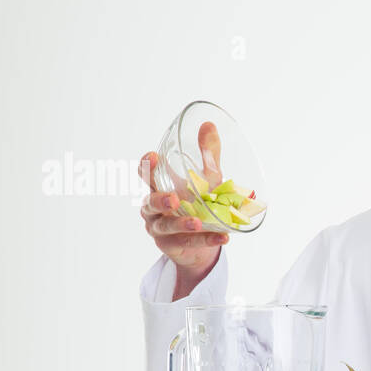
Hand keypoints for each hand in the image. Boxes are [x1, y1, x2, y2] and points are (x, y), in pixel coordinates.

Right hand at [138, 121, 226, 298]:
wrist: (200, 243)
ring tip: (198, 222)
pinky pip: (188, 243)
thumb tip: (208, 124)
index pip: (146, 176)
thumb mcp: (207, 179)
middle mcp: (154, 208)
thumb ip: (207, 155)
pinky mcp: (171, 246)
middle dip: (160, 200)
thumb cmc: (198, 205)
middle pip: (150, 202)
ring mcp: (160, 229)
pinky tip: (223, 237)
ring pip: (167, 225)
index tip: (153, 156)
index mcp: (159, 188)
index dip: (146, 167)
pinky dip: (206, 239)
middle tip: (175, 199)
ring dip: (182, 224)